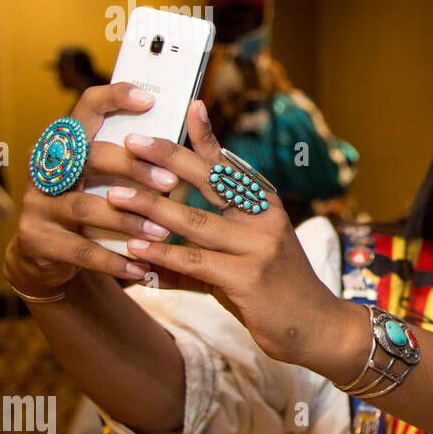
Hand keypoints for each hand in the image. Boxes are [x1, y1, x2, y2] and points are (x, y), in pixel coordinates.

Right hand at [8, 83, 180, 293]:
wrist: (51, 255)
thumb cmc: (98, 205)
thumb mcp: (114, 178)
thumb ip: (142, 156)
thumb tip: (195, 121)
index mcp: (70, 143)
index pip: (86, 108)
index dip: (114, 98)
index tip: (150, 100)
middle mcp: (48, 167)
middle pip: (89, 156)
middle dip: (133, 168)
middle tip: (171, 183)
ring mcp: (38, 203)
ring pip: (84, 206)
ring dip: (128, 219)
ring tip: (163, 231)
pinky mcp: (37, 239)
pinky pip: (80, 250)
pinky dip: (114, 259)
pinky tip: (142, 267)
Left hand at [104, 100, 350, 368]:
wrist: (317, 327)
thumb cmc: (277, 291)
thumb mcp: (250, 254)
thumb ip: (207, 243)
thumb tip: (151, 240)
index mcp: (266, 207)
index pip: (231, 166)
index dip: (208, 137)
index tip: (188, 106)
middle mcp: (265, 219)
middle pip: (211, 181)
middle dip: (168, 159)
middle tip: (131, 143)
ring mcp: (259, 247)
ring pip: (195, 221)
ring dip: (151, 207)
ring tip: (115, 195)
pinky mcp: (248, 278)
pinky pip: (195, 262)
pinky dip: (162, 254)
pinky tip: (135, 249)